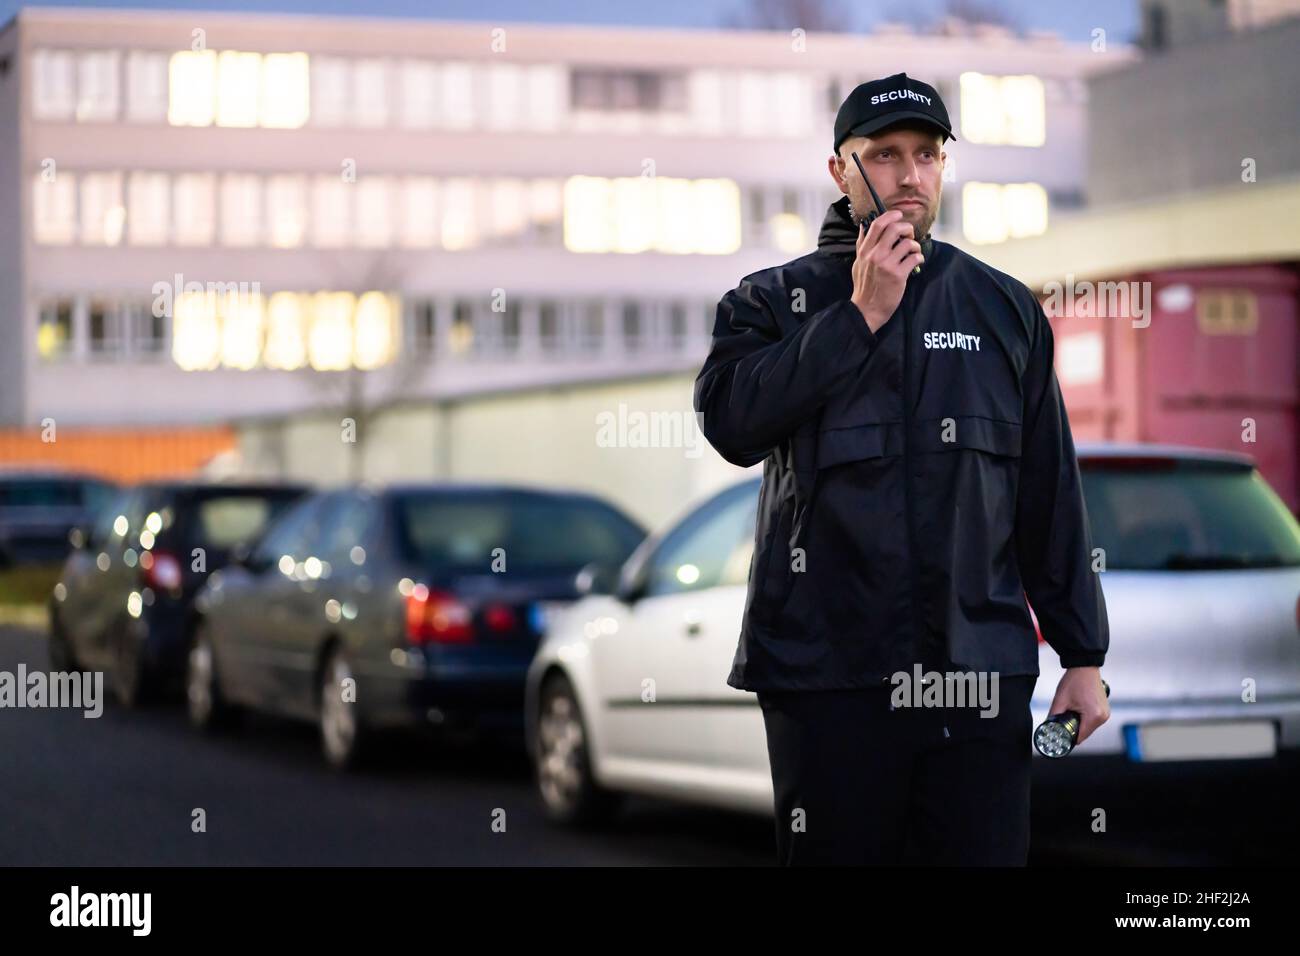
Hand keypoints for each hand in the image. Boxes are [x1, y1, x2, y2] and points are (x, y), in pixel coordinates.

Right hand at [849, 209, 923, 333]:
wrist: (867, 310)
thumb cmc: (864, 286)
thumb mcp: (858, 262)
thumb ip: (861, 244)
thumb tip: (863, 225)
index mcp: (865, 251)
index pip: (877, 225)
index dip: (891, 215)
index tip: (899, 215)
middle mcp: (875, 255)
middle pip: (895, 229)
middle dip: (907, 228)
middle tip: (909, 235)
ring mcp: (887, 265)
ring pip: (908, 243)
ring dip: (915, 245)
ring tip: (913, 252)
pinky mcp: (898, 275)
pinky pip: (915, 258)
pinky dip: (919, 258)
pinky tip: (916, 262)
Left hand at [1048, 667, 1109, 745]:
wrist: (1084, 666)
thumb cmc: (1074, 681)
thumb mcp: (1060, 700)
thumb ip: (1053, 716)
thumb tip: (1048, 727)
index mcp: (1094, 716)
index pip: (1080, 737)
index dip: (1069, 738)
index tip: (1060, 736)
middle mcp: (1103, 717)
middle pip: (1085, 733)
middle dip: (1073, 729)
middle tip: (1062, 721)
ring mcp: (1106, 713)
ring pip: (1089, 727)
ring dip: (1079, 723)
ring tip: (1070, 712)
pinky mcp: (1105, 709)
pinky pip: (1093, 720)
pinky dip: (1085, 718)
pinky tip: (1077, 711)